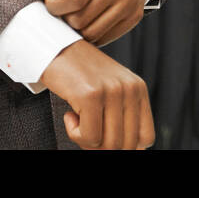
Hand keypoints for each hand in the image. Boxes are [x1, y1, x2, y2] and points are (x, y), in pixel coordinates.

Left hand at [27, 0, 153, 45]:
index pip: (74, 0)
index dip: (55, 6)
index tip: (50, 2)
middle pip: (81, 19)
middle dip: (65, 18)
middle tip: (62, 9)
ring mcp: (130, 3)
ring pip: (93, 32)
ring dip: (77, 29)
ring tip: (73, 15)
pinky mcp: (135, 16)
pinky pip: (106, 37)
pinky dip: (92, 34)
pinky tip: (87, 20)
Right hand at [39, 40, 153, 148]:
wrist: (53, 47)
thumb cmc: (79, 74)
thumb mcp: (109, 91)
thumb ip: (121, 116)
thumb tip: (128, 151)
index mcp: (138, 89)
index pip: (145, 139)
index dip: (125, 147)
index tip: (103, 137)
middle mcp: (129, 89)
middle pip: (125, 146)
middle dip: (102, 146)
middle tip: (85, 130)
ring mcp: (111, 91)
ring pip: (108, 145)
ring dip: (86, 141)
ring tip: (77, 120)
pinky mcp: (90, 95)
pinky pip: (89, 137)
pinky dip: (74, 134)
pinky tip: (69, 114)